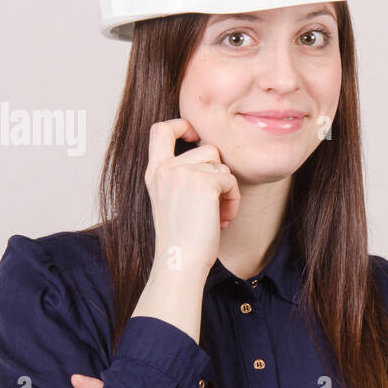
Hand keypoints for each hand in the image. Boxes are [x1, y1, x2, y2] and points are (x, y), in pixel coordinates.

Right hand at [144, 118, 241, 277]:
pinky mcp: (204, 183)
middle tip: (216, 202)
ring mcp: (183, 173)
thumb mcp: (171, 200)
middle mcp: (165, 169)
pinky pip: (231, 180)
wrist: (180, 262)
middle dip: (219, 173)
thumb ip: (182, 176)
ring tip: (218, 215)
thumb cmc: (181, 240)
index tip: (196, 136)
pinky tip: (223, 220)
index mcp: (154, 172)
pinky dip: (233, 200)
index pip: (161, 129)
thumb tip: (213, 157)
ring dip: (228, 190)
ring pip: (222, 166)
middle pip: (208, 148)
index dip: (182, 125)